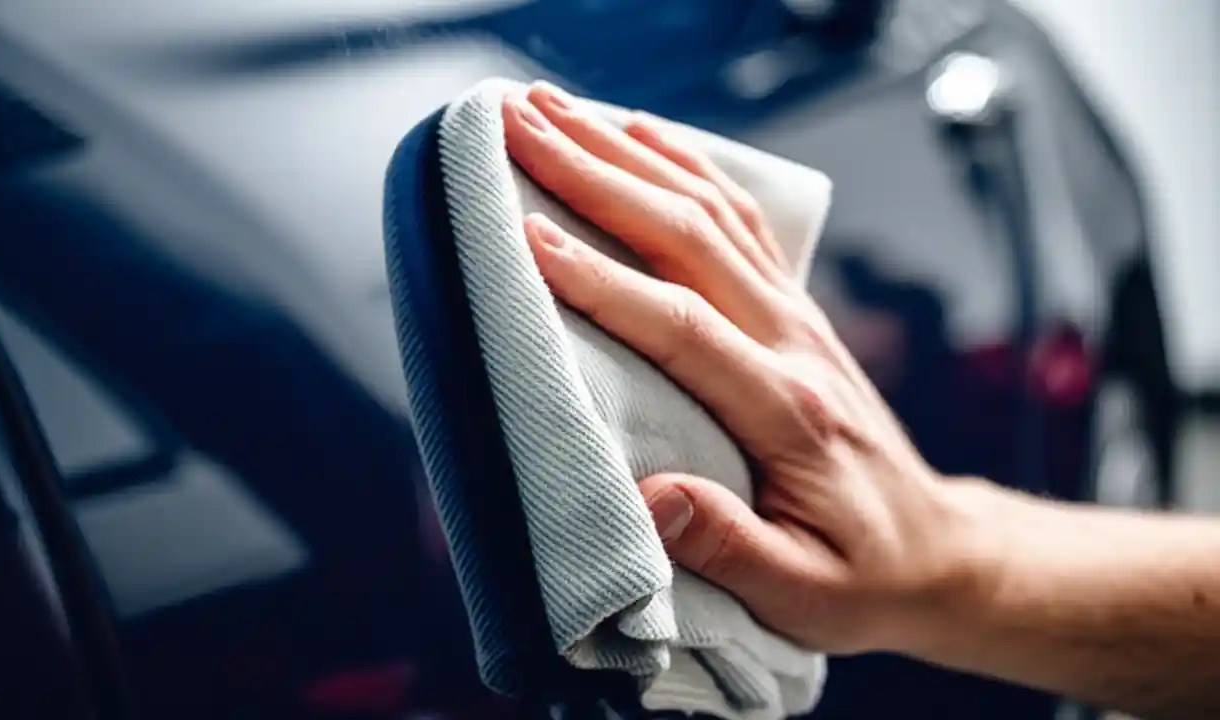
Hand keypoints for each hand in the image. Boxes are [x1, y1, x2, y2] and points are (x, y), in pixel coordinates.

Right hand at [502, 82, 988, 654]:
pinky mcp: (792, 311)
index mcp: (788, 411)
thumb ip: (729, 546)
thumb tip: (651, 497)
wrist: (937, 551)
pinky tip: (641, 133)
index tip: (528, 235)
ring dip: (629, 152)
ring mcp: (796, 317)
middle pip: (688, 235)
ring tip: (555, 108)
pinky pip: (738, 218)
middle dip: (596, 174)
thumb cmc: (863, 577)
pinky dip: (686, 164)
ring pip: (709, 209)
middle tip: (519, 126)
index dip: (602, 280)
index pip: (683, 328)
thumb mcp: (805, 594)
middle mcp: (793, 343)